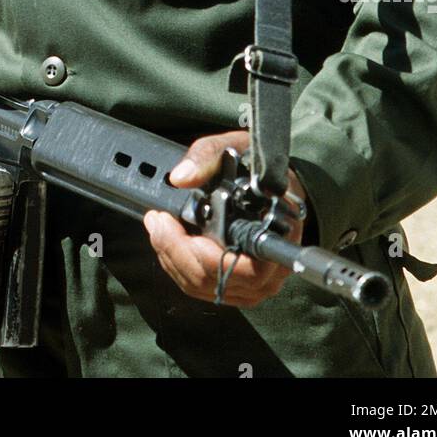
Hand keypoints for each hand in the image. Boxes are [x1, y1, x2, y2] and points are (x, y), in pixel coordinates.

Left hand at [143, 130, 306, 308]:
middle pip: (213, 278)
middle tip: (157, 221)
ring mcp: (255, 284)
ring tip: (159, 227)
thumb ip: (207, 157)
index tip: (175, 227)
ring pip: (202, 285)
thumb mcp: (234, 148)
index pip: (241, 266)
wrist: (273, 183)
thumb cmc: (258, 168)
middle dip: (176, 250)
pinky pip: (200, 287)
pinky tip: (168, 242)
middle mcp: (271, 269)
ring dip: (172, 257)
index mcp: (278, 235)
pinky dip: (178, 265)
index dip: (203, 254)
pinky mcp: (238, 288)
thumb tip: (181, 178)